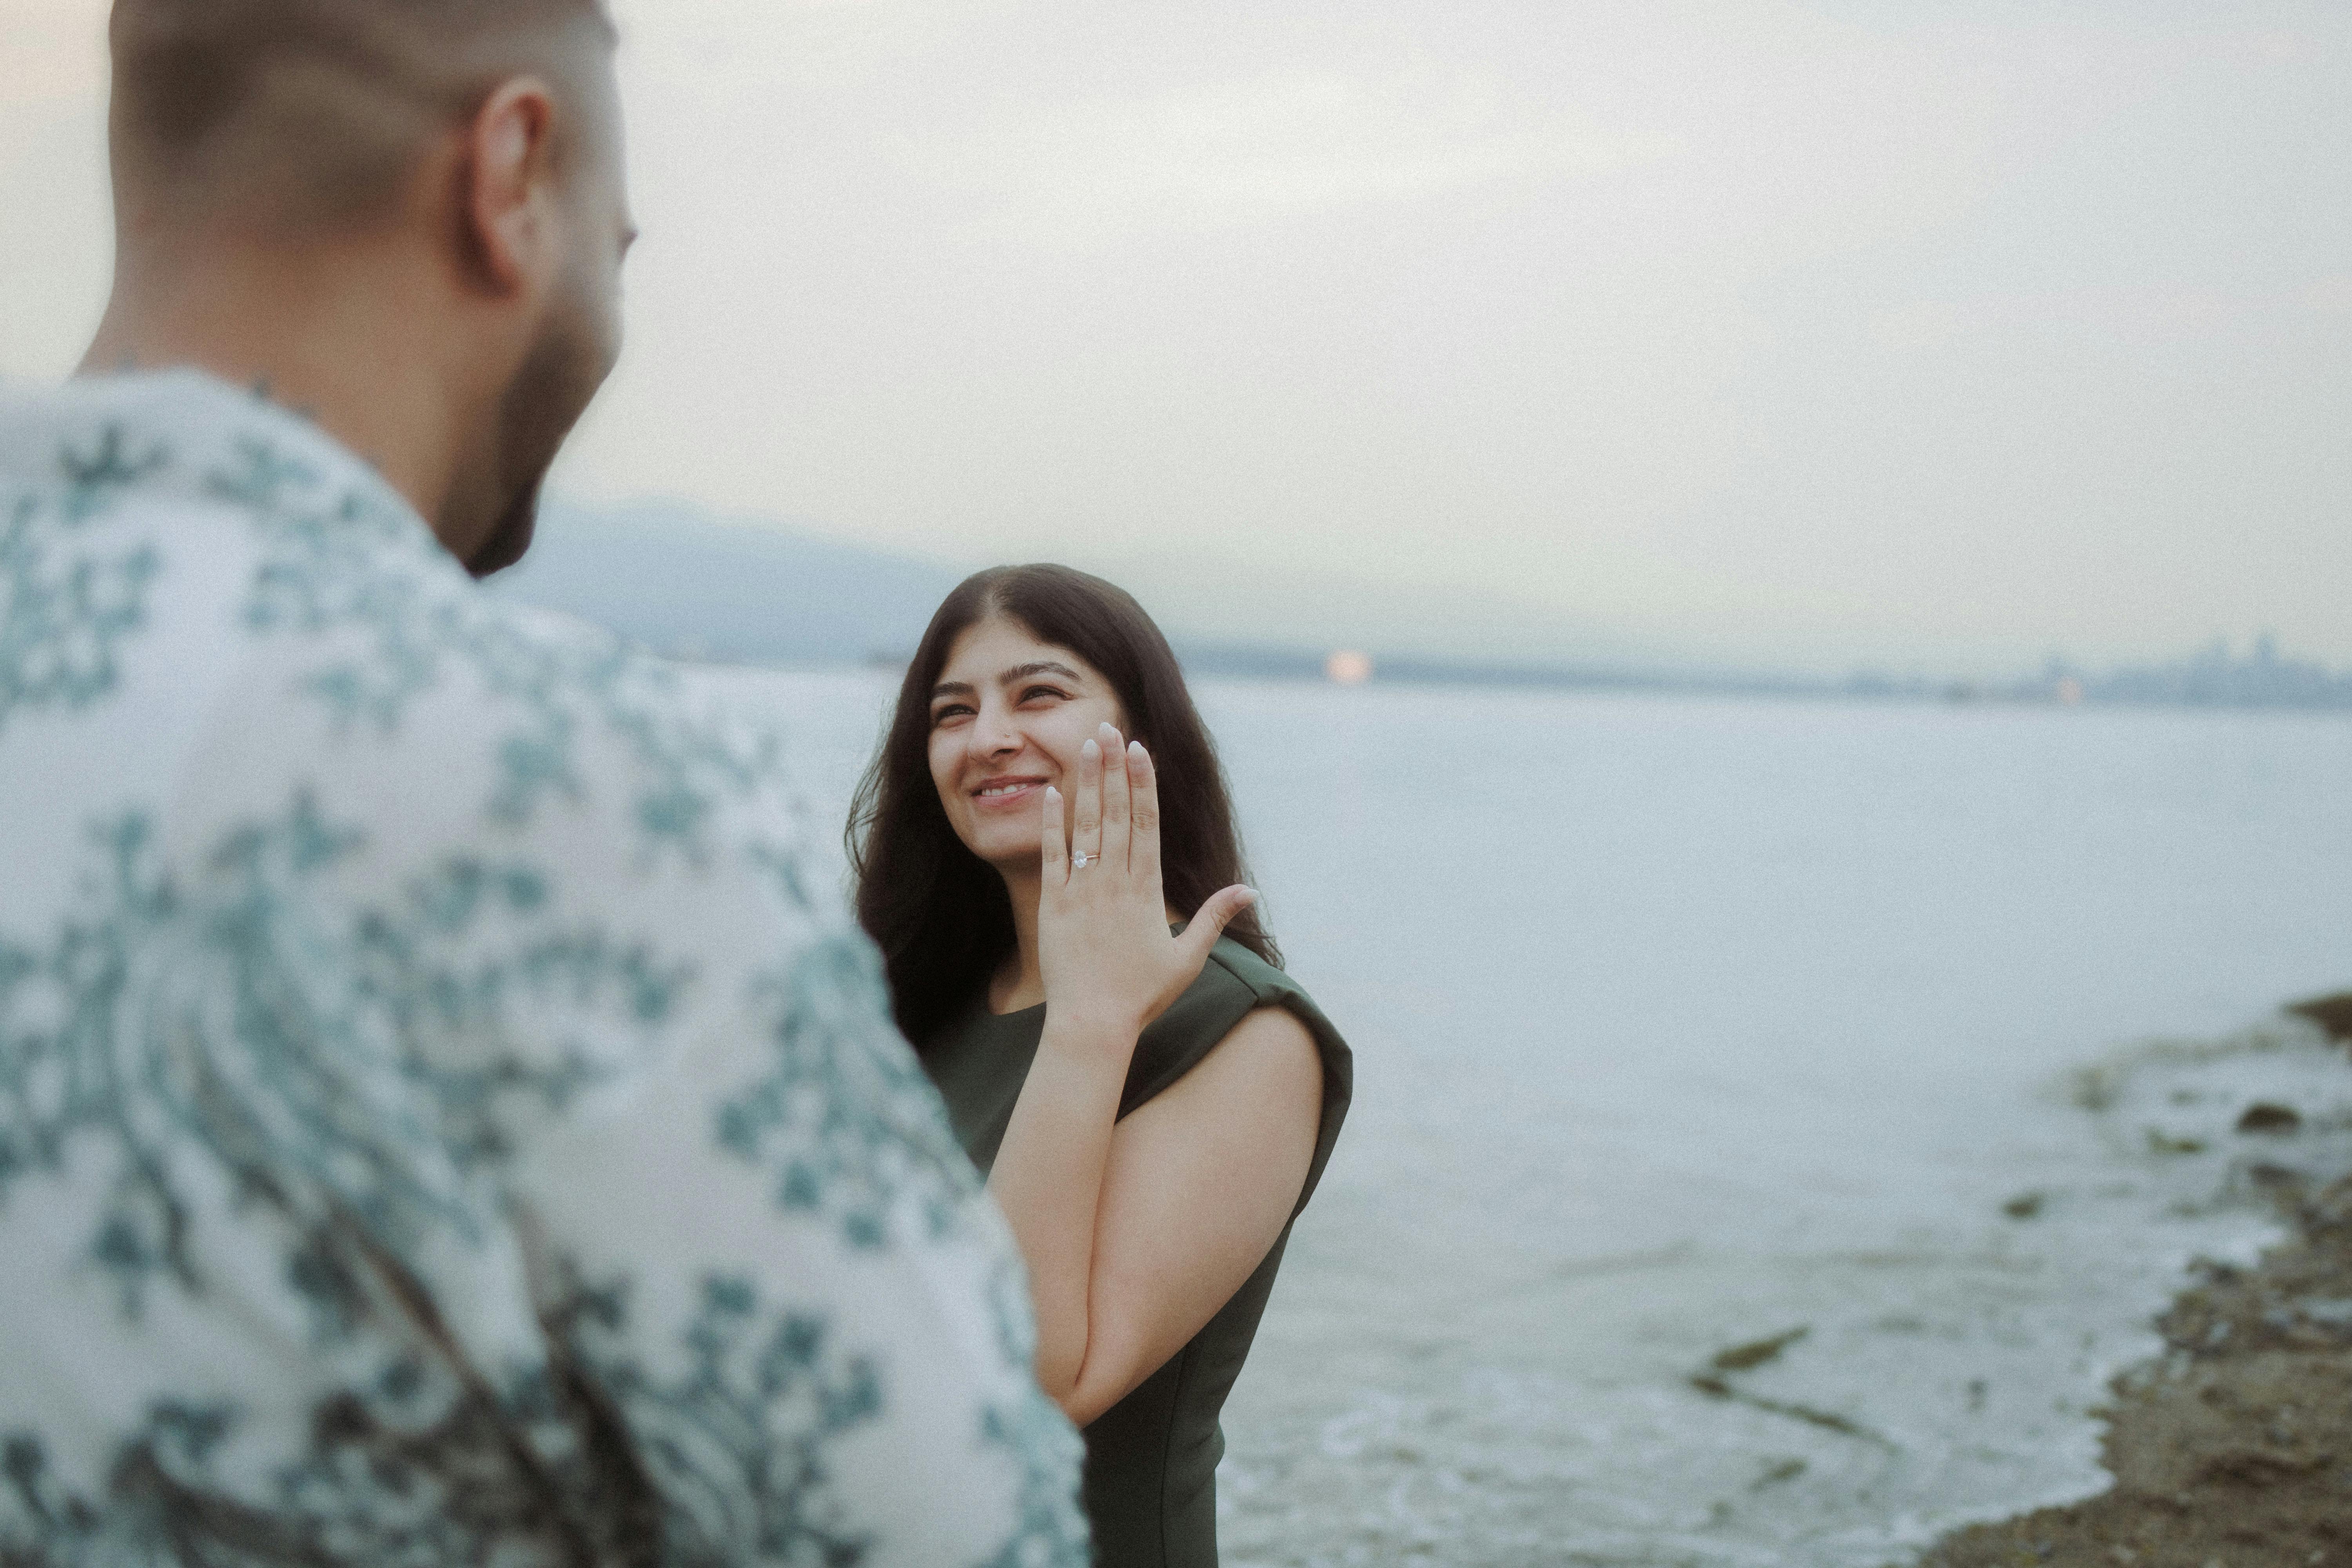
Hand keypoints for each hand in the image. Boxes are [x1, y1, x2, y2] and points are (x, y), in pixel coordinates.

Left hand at [1038, 722, 1256, 1042]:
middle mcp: (1114, 882)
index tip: (1140, 751)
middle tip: (1110, 729)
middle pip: (1115, 814)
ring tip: (1086, 745)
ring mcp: (1082, 891)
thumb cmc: (1142, 995)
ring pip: (1086, 826)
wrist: (1092, 1024)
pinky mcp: (1054, 904)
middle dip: (1113, 769)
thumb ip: (1214, 917)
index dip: (1143, 784)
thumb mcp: (1187, 958)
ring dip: (1086, 783)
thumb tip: (1247, 890)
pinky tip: (1051, 791)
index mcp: (1146, 890)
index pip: (1146, 824)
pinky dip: (1051, 823)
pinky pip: (1052, 856)